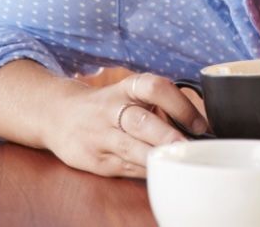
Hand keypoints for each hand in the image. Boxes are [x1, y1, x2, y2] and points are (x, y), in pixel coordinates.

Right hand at [43, 71, 207, 178]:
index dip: (179, 104)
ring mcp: (100, 136)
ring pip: (131, 149)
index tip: (199, 124)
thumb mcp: (130, 93)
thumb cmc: (109, 105)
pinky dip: (145, 171)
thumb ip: (159, 106)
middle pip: (141, 122)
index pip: (155, 88)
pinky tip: (161, 172)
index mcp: (127, 88)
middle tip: (189, 147)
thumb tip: (198, 128)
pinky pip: (125, 168)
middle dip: (167, 137)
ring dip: (157, 157)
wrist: (59, 114)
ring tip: (178, 163)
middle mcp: (112, 109)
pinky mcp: (94, 160)